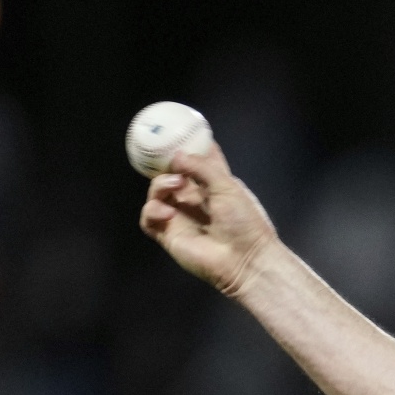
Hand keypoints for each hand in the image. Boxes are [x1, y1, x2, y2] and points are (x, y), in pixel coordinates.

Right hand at [138, 144, 276, 296]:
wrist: (245, 259)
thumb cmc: (244, 222)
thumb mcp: (228, 186)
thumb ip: (202, 167)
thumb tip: (176, 156)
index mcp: (213, 186)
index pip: (195, 163)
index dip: (186, 149)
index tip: (179, 135)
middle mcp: (194, 199)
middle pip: (169, 174)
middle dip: (167, 166)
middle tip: (173, 164)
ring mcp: (180, 216)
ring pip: (156, 193)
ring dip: (160, 184)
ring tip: (175, 185)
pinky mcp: (169, 235)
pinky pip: (148, 218)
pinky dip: (152, 211)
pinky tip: (167, 212)